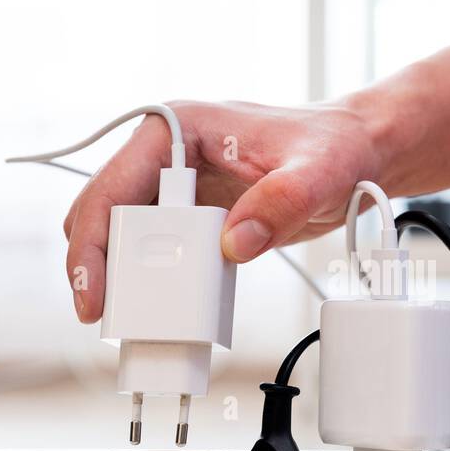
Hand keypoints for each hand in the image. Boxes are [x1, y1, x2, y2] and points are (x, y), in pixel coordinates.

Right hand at [61, 99, 388, 322]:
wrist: (357, 153)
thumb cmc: (334, 146)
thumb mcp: (316, 172)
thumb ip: (279, 202)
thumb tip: (234, 243)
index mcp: (179, 128)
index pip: (111, 186)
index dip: (92, 243)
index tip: (94, 295)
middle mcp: (169, 155)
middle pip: (104, 215)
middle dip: (100, 267)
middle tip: (108, 317)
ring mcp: (179, 186)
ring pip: (124, 237)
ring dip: (124, 279)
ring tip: (135, 322)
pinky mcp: (195, 215)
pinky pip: (159, 253)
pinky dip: (157, 282)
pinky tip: (167, 310)